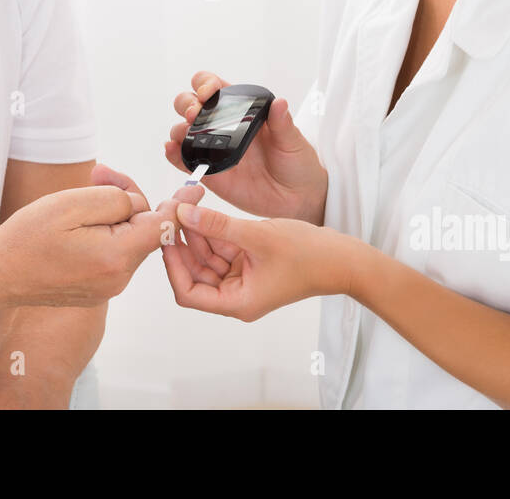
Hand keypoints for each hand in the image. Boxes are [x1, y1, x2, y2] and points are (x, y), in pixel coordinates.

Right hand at [0, 163, 178, 307]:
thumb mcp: (75, 203)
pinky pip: (113, 252)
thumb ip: (117, 200)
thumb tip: (138, 206)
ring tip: (81, 193)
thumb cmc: (28, 238)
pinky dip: (104, 232)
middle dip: (127, 199)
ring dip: (112, 214)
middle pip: (143, 228)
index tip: (195, 186)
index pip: (163, 226)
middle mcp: (119, 278)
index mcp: (117, 257)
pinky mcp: (97, 288)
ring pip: (127, 239)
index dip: (179, 203)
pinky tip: (79, 220)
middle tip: (98, 174)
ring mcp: (108, 286)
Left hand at [160, 199, 359, 321]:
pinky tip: (202, 212)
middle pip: (195, 274)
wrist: (343, 258)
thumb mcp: (258, 236)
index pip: (189, 293)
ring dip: (196, 235)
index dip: (173, 266)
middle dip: (182, 245)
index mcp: (237, 302)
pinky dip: (212, 232)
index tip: (166, 238)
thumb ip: (218, 225)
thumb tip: (184, 213)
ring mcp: (243, 278)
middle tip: (170, 215)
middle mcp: (236, 294)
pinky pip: (221, 249)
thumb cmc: (309, 256)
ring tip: (184, 208)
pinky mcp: (250, 263)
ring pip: (206, 259)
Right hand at [165, 71, 327, 222]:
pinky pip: (184, 161)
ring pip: (182, 131)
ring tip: (184, 134)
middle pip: (190, 104)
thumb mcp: (293, 141)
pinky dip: (173, 154)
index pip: (214, 87)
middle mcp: (221, 127)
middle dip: (186, 103)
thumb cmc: (297, 164)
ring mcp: (212, 149)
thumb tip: (280, 103)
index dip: (205, 84)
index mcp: (241, 111)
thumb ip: (283, 124)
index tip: (210, 92)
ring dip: (178, 129)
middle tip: (194, 113)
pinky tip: (171, 150)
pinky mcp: (209, 173)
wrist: (298, 199)